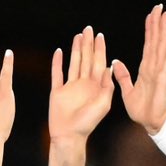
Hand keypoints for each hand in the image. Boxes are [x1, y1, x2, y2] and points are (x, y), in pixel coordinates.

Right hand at [47, 27, 115, 141]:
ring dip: (75, 49)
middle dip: (88, 44)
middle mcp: (84, 84)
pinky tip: (59, 51)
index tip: (100, 36)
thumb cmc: (88, 123)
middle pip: (86, 59)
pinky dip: (57, 62)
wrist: (69, 136)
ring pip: (73, 63)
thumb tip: (109, 67)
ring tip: (77, 36)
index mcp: (96, 86)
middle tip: (88, 29)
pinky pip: (57, 73)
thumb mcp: (104, 104)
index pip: (99, 63)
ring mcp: (70, 86)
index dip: (100, 49)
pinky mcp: (57, 91)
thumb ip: (107, 86)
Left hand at [112, 5, 165, 133]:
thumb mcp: (127, 91)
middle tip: (160, 7)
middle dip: (158, 24)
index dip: (149, 30)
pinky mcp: (165, 77)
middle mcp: (155, 66)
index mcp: (146, 69)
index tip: (150, 16)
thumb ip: (123, 76)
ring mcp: (161, 70)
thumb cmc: (142, 110)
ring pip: (163, 45)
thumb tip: (115, 63)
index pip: (148, 45)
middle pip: (157, 41)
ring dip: (164, 29)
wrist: (151, 123)